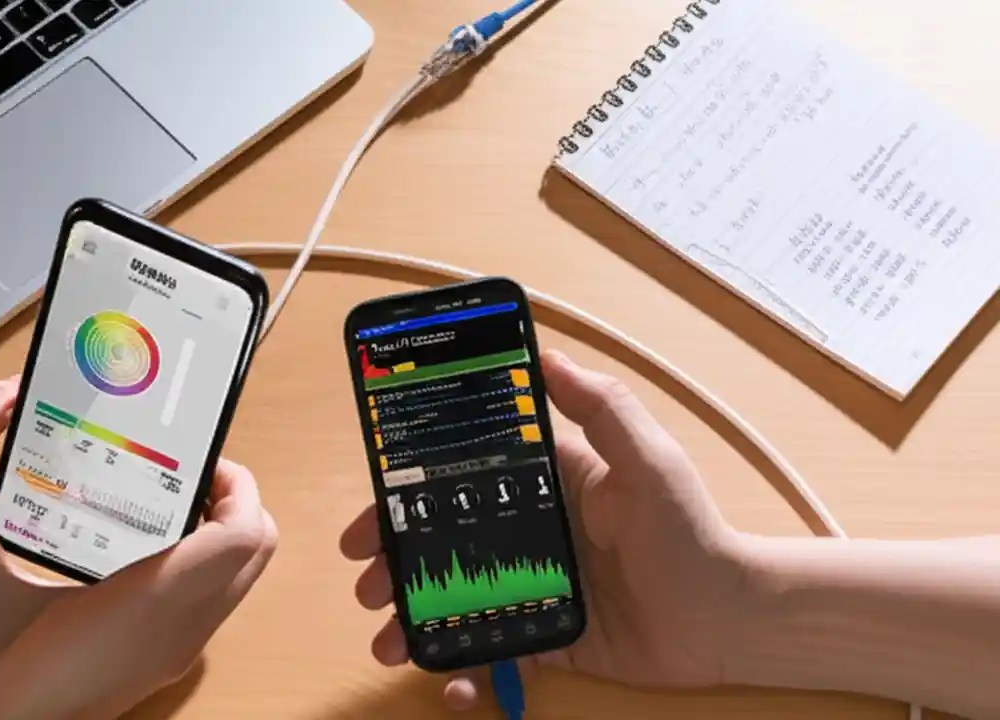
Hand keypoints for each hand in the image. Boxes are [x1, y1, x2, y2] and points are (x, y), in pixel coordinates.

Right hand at [0, 378, 277, 719]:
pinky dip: (199, 565)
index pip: (245, 531)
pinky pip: (213, 604)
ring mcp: (177, 656)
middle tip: (170, 472)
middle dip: (229, 497)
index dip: (234, 480)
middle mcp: (181, 633)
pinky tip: (131, 547)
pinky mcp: (163, 669)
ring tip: (152, 501)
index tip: (189, 456)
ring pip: (241, 579)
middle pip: (258, 549)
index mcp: (150, 601)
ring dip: (217, 531)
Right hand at [340, 350, 752, 708]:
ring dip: (412, 620)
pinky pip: (491, 655)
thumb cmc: (689, 532)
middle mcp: (528, 533)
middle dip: (394, 561)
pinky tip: (449, 687)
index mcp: (543, 485)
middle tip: (365, 580)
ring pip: (453, 600)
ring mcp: (532, 587)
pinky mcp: (545, 637)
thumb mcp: (647, 461)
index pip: (460, 480)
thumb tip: (548, 356)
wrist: (728, 619)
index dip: (409, 492)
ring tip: (387, 640)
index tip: (372, 507)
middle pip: (441, 543)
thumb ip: (602, 407)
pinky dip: (464, 672)